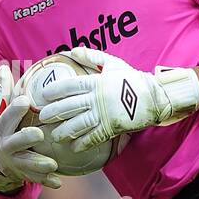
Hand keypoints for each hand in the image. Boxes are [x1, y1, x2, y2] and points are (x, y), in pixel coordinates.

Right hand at [0, 64, 61, 191]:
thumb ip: (2, 92)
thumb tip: (3, 67)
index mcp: (0, 129)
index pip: (6, 117)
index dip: (14, 109)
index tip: (25, 100)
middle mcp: (6, 146)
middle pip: (15, 142)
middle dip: (26, 139)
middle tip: (39, 134)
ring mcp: (14, 162)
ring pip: (27, 164)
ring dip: (39, 165)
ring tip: (52, 164)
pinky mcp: (22, 174)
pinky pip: (35, 179)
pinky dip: (46, 181)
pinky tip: (58, 182)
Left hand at [37, 47, 198, 151]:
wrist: (156, 96)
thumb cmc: (133, 79)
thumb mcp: (113, 63)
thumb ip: (92, 57)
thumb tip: (73, 51)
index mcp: (96, 82)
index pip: (70, 86)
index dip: (55, 91)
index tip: (44, 96)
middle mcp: (97, 98)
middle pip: (70, 106)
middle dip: (54, 113)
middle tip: (42, 118)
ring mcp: (104, 114)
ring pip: (79, 124)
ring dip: (64, 131)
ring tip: (54, 136)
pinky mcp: (113, 127)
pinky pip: (95, 137)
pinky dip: (83, 143)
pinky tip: (74, 147)